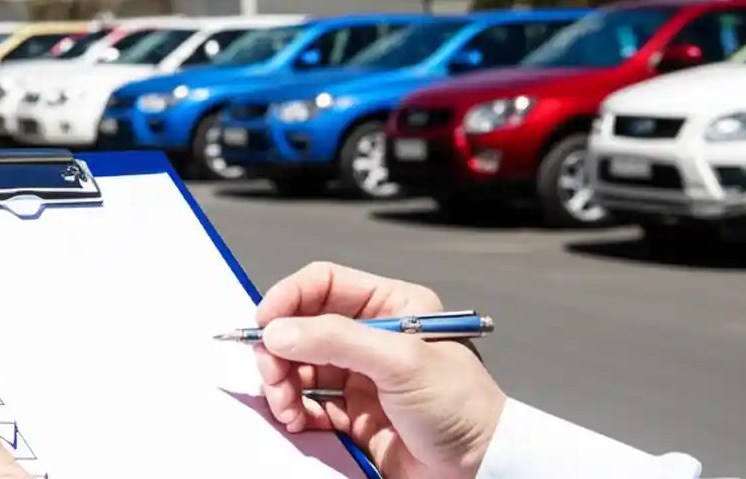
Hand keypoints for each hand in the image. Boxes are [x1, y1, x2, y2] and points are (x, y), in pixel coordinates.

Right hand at [255, 262, 506, 478]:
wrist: (482, 469)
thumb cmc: (460, 406)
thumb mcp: (401, 361)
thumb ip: (336, 339)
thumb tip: (278, 330)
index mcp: (392, 305)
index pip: (324, 284)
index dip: (289, 299)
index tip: (264, 324)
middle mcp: (373, 335)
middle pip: (304, 326)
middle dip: (281, 350)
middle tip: (273, 377)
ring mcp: (362, 375)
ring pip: (300, 366)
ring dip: (283, 384)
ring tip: (286, 407)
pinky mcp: (355, 413)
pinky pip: (309, 403)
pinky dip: (295, 410)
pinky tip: (298, 421)